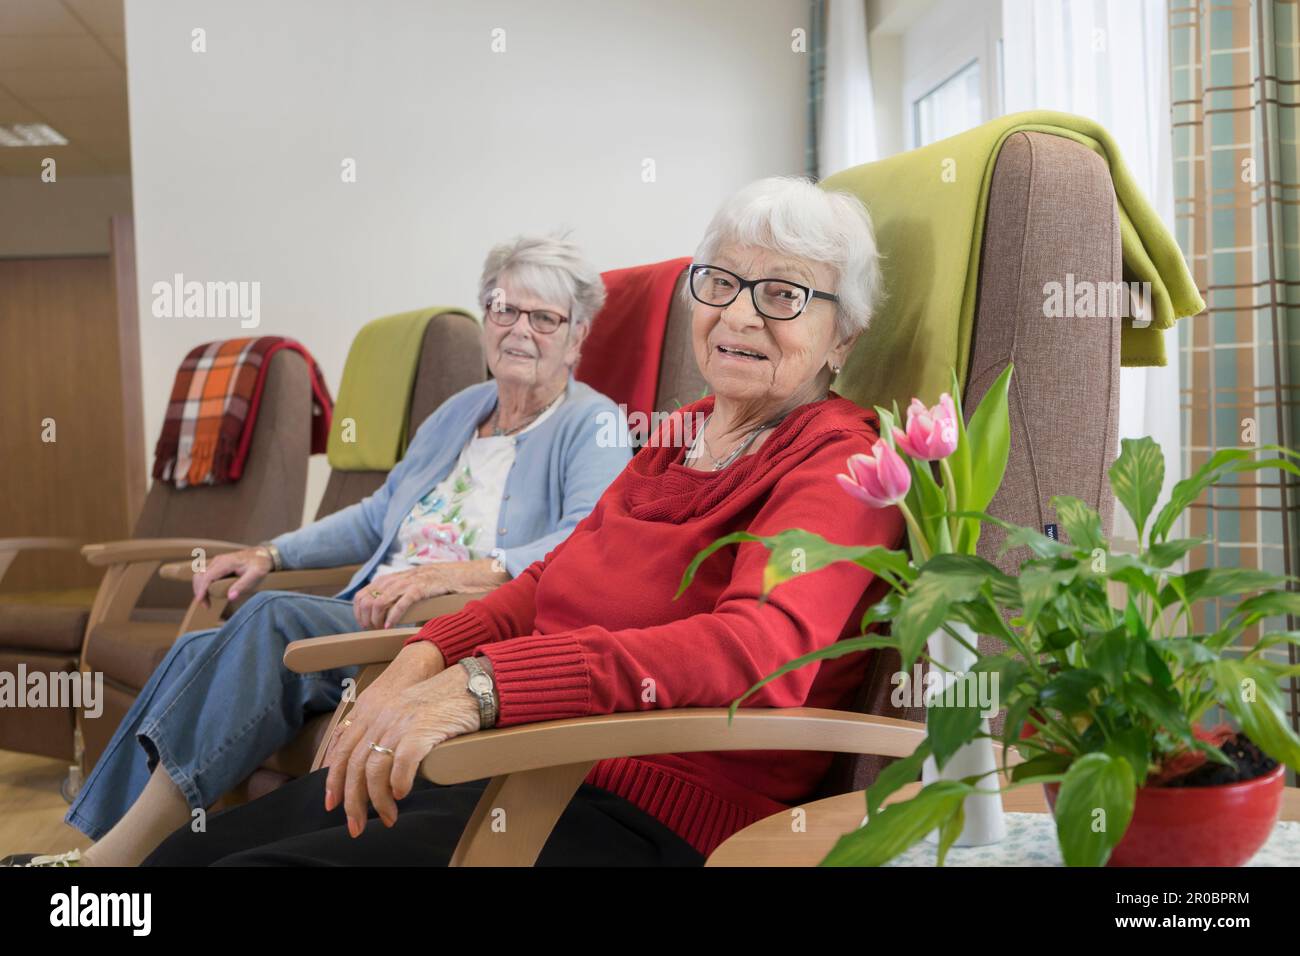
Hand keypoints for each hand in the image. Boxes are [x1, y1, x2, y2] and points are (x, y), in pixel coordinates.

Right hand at [192, 547, 272, 606]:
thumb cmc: (260, 565)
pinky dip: (203, 584)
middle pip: (200, 576)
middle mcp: (218, 561)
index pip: (207, 576)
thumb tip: (230, 597)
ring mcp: (217, 562)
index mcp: (226, 563)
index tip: (201, 602)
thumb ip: (243, 585)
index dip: (202, 590)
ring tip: (207, 602)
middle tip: (206, 606)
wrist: (263, 554)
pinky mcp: (218, 564)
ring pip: (200, 575)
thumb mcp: (256, 575)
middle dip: (199, 591)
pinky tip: (209, 594)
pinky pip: (205, 574)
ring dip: (200, 588)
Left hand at [323, 646, 481, 833]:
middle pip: (354, 765)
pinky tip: (403, 793)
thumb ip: (383, 730)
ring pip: (374, 769)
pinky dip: (399, 783)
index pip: (342, 750)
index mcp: (372, 712)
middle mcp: (381, 717)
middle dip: (353, 802)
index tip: (332, 805)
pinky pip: (401, 763)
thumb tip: (371, 764)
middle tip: (356, 826)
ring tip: (388, 817)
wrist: (469, 684)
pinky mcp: (420, 729)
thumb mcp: (401, 710)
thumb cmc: (440, 701)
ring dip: (378, 800)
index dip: (334, 781)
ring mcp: (399, 723)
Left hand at [352, 560, 508, 629]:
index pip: (368, 589)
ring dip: (375, 617)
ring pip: (381, 598)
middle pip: (369, 595)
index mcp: (401, 576)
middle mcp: (404, 576)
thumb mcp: (426, 587)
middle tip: (370, 629)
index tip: (364, 623)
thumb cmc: (452, 585)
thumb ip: (411, 595)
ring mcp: (415, 580)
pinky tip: (390, 626)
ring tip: (378, 629)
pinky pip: (403, 601)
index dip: (360, 608)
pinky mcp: (426, 586)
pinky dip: (393, 615)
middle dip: (364, 615)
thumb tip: (396, 614)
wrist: (475, 574)